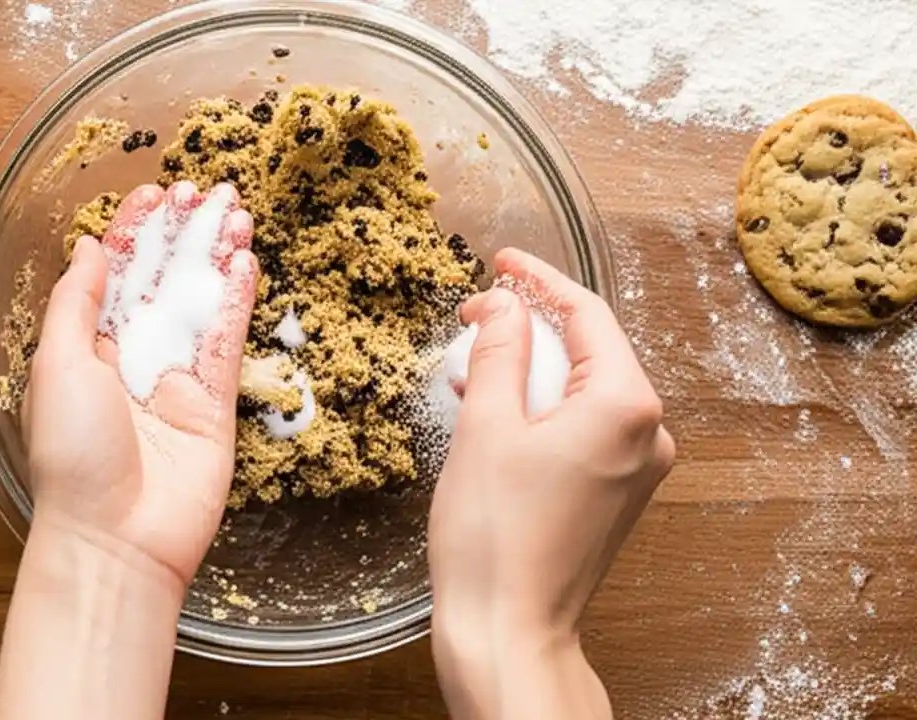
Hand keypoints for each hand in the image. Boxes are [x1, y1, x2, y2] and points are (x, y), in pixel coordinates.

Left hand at [23, 181, 256, 588]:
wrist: (117, 537)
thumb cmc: (73, 456)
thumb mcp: (56, 365)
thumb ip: (77, 302)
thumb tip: (91, 247)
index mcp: (86, 350)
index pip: (115, 276)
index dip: (135, 233)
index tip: (156, 194)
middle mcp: (132, 360)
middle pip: (163, 282)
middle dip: (183, 235)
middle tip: (207, 189)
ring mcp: (176, 381)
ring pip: (201, 304)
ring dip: (217, 257)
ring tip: (236, 211)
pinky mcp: (214, 405)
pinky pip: (228, 343)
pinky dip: (237, 302)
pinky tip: (245, 263)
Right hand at [428, 248, 674, 717]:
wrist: (508, 630)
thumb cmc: (495, 535)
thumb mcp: (485, 424)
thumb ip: (498, 349)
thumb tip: (502, 303)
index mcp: (625, 404)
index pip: (585, 313)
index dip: (537, 280)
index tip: (499, 261)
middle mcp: (649, 432)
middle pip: (586, 351)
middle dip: (527, 329)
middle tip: (471, 317)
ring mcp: (638, 467)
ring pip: (579, 391)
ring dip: (527, 373)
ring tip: (467, 372)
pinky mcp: (617, 494)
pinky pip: (581, 429)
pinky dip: (538, 412)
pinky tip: (491, 414)